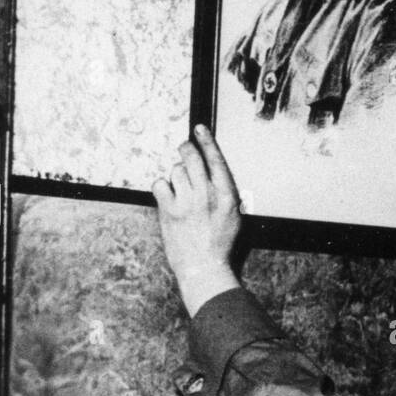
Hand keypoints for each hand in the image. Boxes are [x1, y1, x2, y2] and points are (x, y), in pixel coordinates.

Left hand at [153, 125, 241, 315]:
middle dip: (186, 149)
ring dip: (176, 173)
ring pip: (175, 170)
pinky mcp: (168, 211)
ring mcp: (186, 203)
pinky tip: (169, 196)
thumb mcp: (235, 215)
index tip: (199, 128)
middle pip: (191, 158)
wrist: (204, 267)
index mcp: (226, 195)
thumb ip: (226, 193)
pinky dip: (162, 187)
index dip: (207, 141)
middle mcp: (206, 195)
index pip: (216, 160)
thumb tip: (214, 174)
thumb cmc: (221, 243)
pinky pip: (160, 185)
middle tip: (184, 148)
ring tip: (180, 186)